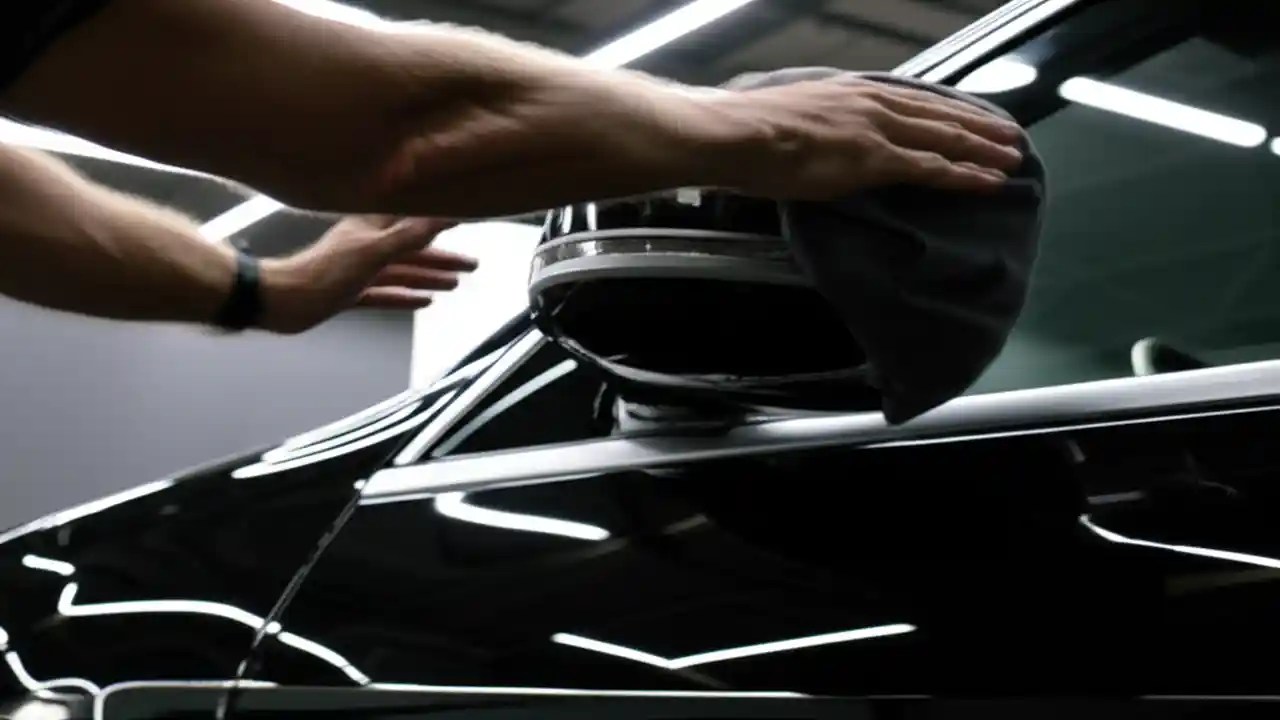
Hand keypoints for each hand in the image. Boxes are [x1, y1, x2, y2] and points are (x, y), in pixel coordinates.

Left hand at [258, 215, 476, 334]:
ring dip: (428, 277)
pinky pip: (386, 293)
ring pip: (401, 271)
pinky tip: (425, 302)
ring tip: (457, 284)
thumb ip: (411, 235)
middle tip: (473, 264)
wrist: (285, 302)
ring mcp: (359, 270)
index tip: (464, 214)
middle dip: (441, 256)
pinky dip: (406, 296)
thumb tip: (446, 213)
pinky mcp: (351, 293)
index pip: (411, 216)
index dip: (436, 215)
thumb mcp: (375, 251)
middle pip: (412, 248)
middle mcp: (367, 244)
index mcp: (372, 227)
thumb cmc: (327, 272)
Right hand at [709, 78, 1026, 197]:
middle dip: (977, 126)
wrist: (740, 135)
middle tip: (1009, 136)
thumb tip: (821, 137)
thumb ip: (820, 124)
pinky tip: (989, 181)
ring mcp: (878, 130)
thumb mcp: (794, 116)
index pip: (912, 100)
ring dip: (982, 149)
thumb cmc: (752, 133)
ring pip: (944, 137)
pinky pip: (932, 167)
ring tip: (1012, 159)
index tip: (970, 117)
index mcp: (853, 93)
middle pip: (938, 115)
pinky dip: (965, 175)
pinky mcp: (877, 159)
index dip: (945, 110)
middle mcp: (873, 103)